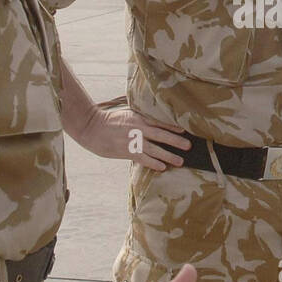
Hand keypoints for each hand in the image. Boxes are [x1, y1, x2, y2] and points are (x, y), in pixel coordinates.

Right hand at [75, 106, 189, 170]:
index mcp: (139, 118)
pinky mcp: (127, 152)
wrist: (92, 128)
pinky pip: (143, 159)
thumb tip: (157, 120)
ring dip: (168, 156)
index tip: (185, 130)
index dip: (173, 127)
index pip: (160, 122)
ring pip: (155, 150)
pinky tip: (162, 167)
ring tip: (180, 161)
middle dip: (176, 141)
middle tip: (189, 146)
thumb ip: (142, 117)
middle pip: (161, 135)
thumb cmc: (111, 120)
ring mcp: (132, 141)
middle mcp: (138, 129)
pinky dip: (153, 163)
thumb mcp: (128, 113)